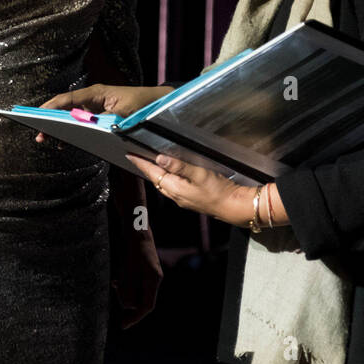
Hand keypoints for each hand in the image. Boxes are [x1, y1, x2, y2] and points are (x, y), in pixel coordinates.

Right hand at [34, 83, 171, 144]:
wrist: (156, 103)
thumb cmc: (141, 104)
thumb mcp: (124, 113)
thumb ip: (104, 119)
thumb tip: (87, 126)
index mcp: (96, 93)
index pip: (69, 98)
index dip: (52, 106)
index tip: (39, 114)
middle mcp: (93, 98)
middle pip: (66, 107)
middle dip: (51, 119)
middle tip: (39, 134)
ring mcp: (95, 106)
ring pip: (71, 115)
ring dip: (59, 126)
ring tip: (46, 139)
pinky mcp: (99, 114)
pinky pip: (80, 122)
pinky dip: (71, 130)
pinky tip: (64, 142)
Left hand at [112, 224, 162, 328]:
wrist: (135, 226)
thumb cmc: (131, 247)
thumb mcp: (127, 269)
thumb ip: (129, 289)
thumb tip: (129, 307)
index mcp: (153, 279)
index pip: (147, 306)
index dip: (135, 318)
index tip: (123, 326)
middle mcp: (154, 278)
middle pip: (140, 299)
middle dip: (126, 298)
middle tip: (117, 286)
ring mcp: (150, 274)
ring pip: (135, 292)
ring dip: (124, 289)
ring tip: (117, 279)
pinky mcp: (144, 269)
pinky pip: (135, 284)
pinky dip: (125, 284)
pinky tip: (117, 280)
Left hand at [126, 153, 255, 226]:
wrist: (233, 207)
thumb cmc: (218, 191)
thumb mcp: (199, 174)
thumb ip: (179, 166)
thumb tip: (160, 158)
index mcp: (175, 188)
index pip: (153, 173)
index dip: (141, 163)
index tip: (130, 155)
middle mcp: (176, 195)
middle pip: (155, 179)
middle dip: (146, 168)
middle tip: (137, 156)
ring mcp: (183, 198)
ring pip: (163, 184)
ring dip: (156, 173)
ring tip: (150, 162)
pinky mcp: (191, 199)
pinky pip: (172, 186)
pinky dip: (167, 177)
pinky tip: (171, 173)